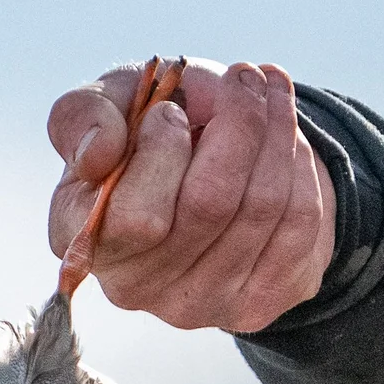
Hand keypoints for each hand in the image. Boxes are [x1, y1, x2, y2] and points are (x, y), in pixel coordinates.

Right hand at [47, 61, 336, 333]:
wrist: (204, 167)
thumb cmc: (145, 132)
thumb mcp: (109, 104)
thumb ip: (82, 114)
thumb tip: (98, 153)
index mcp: (85, 241)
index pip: (135, 217)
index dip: (163, 148)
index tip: (171, 108)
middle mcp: (135, 288)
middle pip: (210, 204)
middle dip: (238, 121)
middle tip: (243, 77)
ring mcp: (196, 306)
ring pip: (262, 206)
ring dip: (276, 130)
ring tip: (270, 90)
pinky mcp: (253, 306)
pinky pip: (299, 225)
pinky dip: (301, 167)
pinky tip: (286, 141)